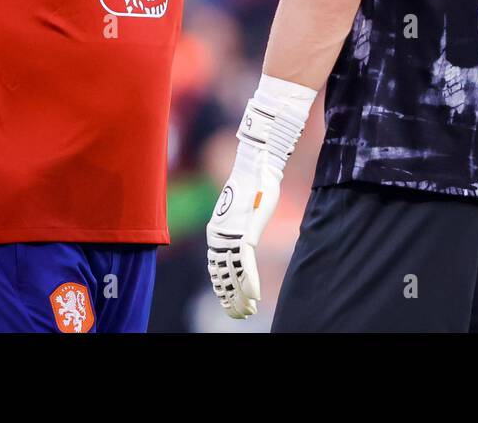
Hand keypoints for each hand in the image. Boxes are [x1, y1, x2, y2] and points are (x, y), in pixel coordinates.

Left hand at [205, 76, 316, 318]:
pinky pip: (243, 267)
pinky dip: (248, 285)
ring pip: (232, 275)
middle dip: (230, 297)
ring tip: (244, 312)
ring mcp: (232, 235)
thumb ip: (246, 219)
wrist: (258, 164)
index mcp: (219, 229)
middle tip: (238, 314)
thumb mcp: (248, 204)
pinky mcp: (245, 234)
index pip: (219, 265)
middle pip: (224, 274)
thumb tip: (246, 223)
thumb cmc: (256, 180)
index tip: (230, 300)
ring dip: (238, 296)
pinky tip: (253, 299)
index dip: (224, 285)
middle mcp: (221, 235)